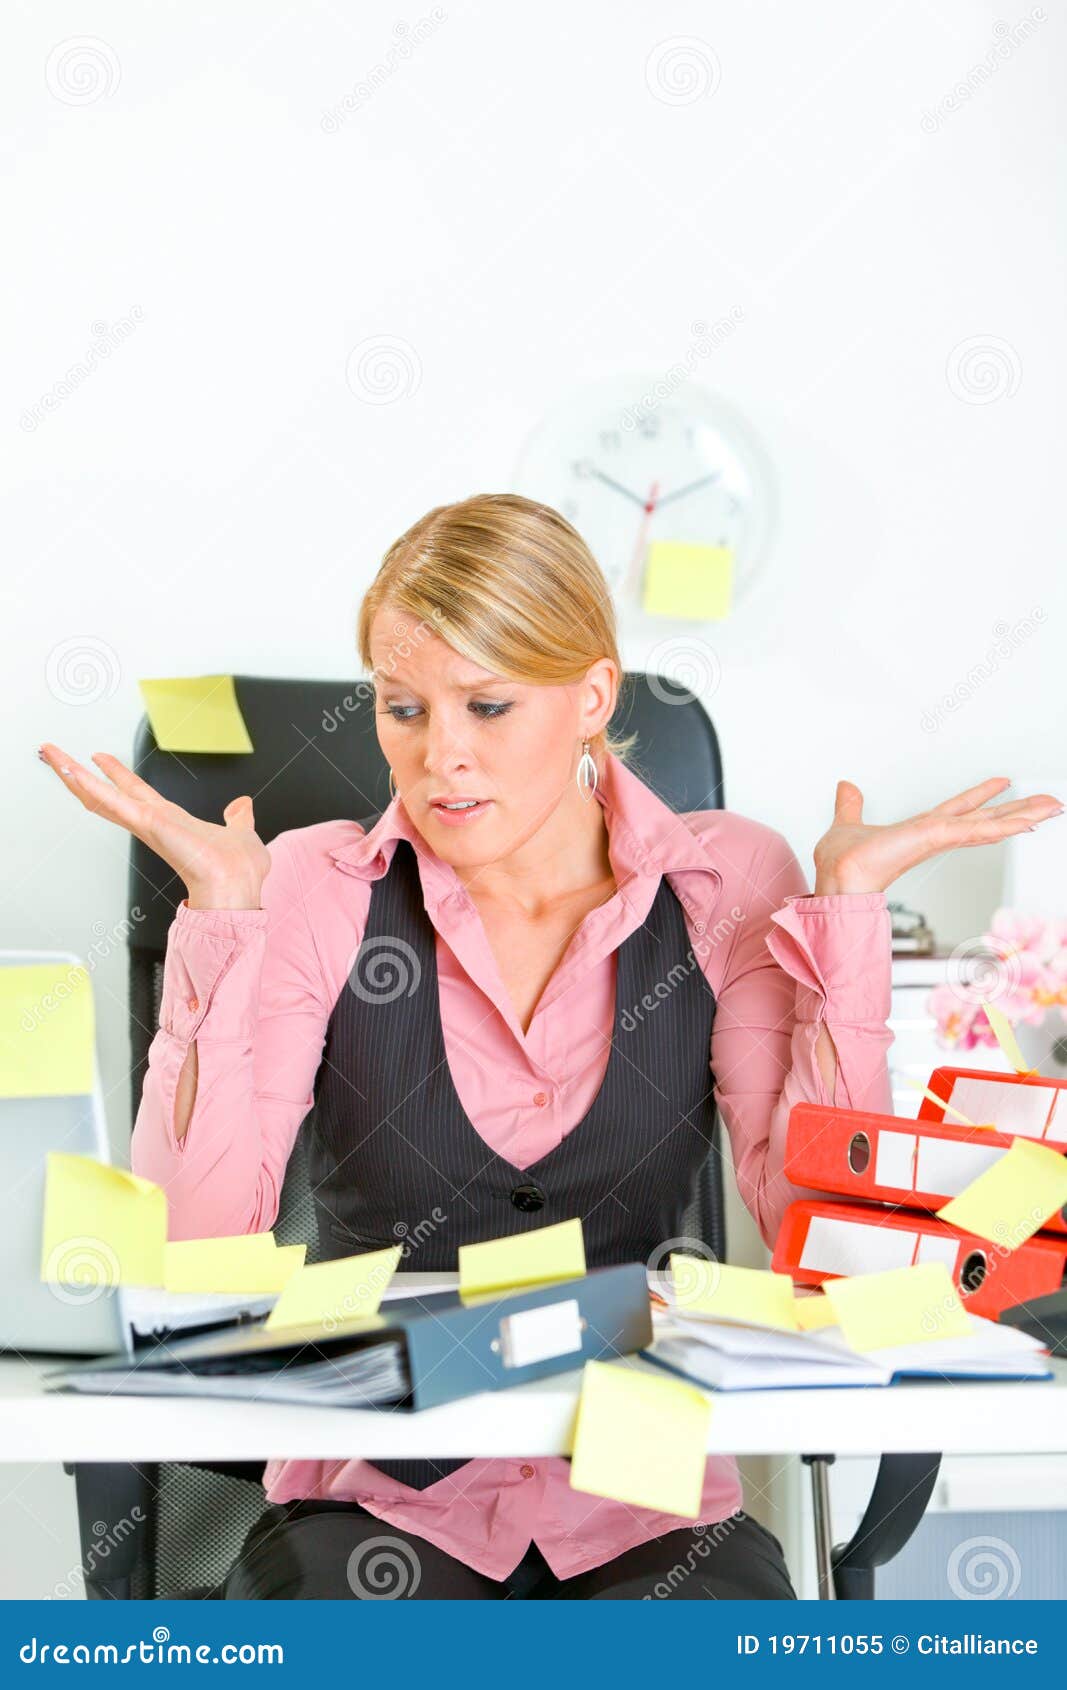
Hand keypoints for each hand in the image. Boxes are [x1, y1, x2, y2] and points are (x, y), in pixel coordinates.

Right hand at [38, 743, 270, 907]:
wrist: (238, 884)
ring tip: (50, 752)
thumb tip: (242, 805)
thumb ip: (238, 818)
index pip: (136, 794)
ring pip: (101, 795)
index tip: (100, 759)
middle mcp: (154, 822)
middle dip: (81, 774)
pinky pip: (111, 801)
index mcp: (172, 821)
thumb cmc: (239, 869)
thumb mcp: (240, 832)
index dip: (116, 776)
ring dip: (73, 773)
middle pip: (108, 793)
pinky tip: (69, 769)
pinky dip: (87, 784)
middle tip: (55, 754)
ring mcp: (146, 823)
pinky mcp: (146, 823)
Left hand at [813, 777, 1064, 895]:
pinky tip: (1029, 820)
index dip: (981, 796)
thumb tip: (846, 787)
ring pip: (991, 824)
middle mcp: (935, 834)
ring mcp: (940, 837)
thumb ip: (851, 805)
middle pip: (986, 818)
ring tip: (1053, 807)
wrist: (837, 878)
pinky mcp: (938, 838)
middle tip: (1049, 802)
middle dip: (1018, 810)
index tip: (1002, 784)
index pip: (959, 810)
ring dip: (1024, 816)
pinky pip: (979, 828)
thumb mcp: (848, 822)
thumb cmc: (840, 862)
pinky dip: (1006, 824)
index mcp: (920, 830)